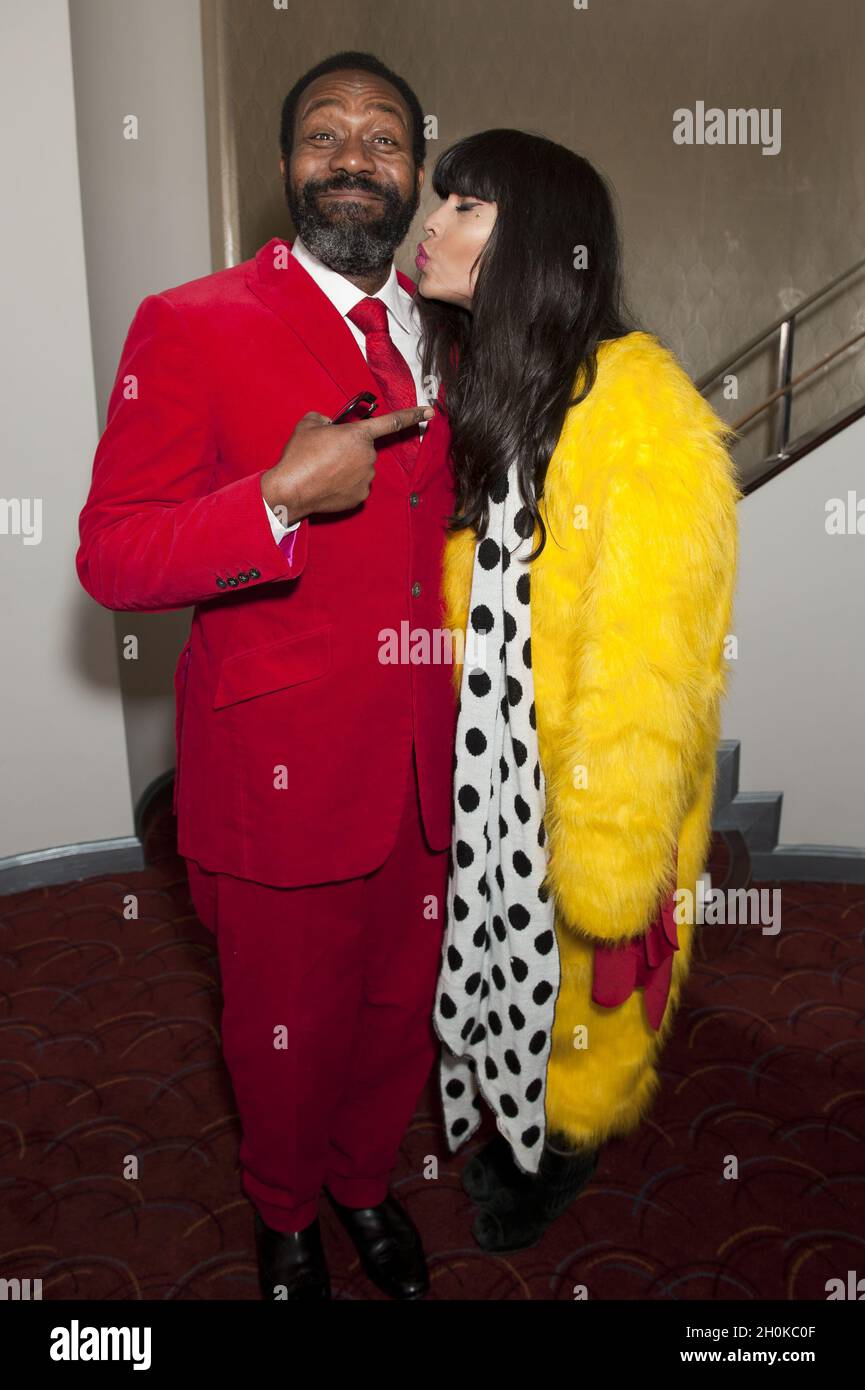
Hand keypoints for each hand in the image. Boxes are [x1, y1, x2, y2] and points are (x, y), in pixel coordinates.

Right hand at [261, 404, 434, 522]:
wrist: (290, 490)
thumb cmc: (299, 456)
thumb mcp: (308, 424)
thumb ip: (324, 418)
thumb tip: (330, 425)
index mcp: (358, 435)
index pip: (391, 422)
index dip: (413, 415)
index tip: (430, 412)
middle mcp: (368, 456)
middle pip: (364, 449)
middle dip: (349, 449)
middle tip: (325, 454)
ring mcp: (366, 478)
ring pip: (361, 468)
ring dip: (346, 467)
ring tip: (322, 470)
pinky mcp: (360, 497)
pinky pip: (356, 486)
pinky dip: (345, 484)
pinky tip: (328, 484)